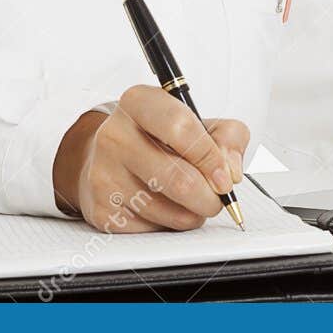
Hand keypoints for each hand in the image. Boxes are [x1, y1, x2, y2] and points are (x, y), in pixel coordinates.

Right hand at [52, 85, 249, 231]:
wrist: (111, 160)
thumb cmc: (160, 140)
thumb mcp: (199, 123)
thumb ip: (228, 138)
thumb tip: (230, 172)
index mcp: (138, 102)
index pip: (180, 128)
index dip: (210, 157)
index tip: (226, 178)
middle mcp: (114, 135)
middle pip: (179, 179)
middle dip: (210, 198)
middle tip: (217, 199)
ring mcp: (103, 174)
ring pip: (169, 211)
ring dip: (193, 214)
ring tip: (190, 201)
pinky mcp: (102, 210)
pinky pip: (153, 230)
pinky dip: (170, 225)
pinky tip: (164, 207)